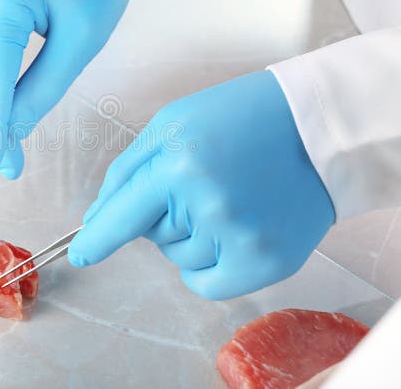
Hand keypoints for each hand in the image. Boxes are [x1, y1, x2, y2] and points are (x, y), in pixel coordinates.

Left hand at [68, 71, 334, 299]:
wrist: (319, 126)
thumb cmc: (241, 116)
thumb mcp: (173, 124)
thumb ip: (129, 170)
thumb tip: (99, 217)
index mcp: (178, 166)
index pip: (122, 215)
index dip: (97, 238)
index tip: (81, 255)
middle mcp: (207, 206)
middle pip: (151, 235)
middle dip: (164, 213)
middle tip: (206, 179)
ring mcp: (239, 238)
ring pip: (178, 258)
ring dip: (190, 236)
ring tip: (228, 197)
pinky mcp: (267, 262)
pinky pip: (208, 284)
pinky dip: (206, 268)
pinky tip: (226, 236)